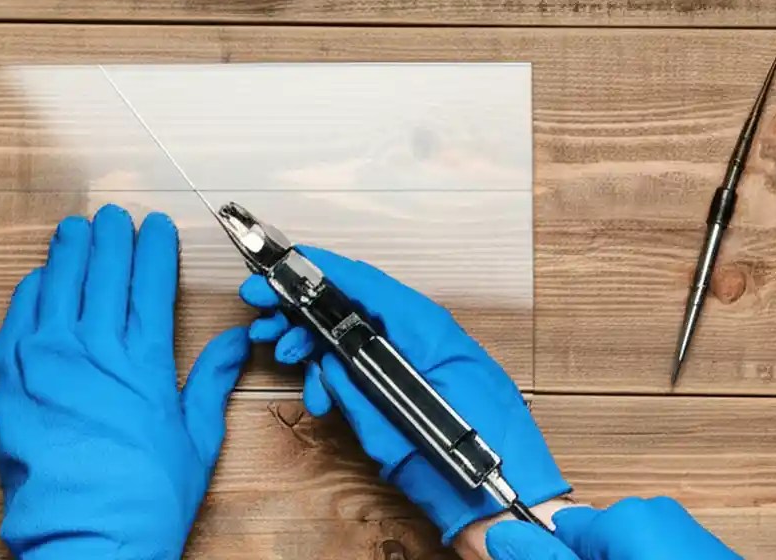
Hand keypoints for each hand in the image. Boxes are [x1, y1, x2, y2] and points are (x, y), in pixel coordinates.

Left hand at [0, 206, 250, 559]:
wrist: (89, 538)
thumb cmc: (146, 497)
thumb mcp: (198, 439)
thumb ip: (212, 382)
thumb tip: (236, 345)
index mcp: (145, 360)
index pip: (150, 282)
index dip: (154, 247)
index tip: (156, 226)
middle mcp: (95, 350)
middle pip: (104, 273)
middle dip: (112, 237)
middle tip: (113, 217)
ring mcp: (47, 362)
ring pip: (58, 285)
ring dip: (69, 252)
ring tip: (75, 229)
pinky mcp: (11, 382)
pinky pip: (18, 320)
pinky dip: (30, 292)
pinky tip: (39, 277)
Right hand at [240, 246, 568, 542]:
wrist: (509, 510)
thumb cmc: (468, 476)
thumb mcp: (393, 433)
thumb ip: (356, 391)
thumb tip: (325, 358)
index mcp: (432, 337)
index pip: (369, 285)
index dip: (321, 270)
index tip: (284, 265)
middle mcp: (434, 340)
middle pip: (360, 306)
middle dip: (307, 310)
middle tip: (266, 315)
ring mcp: (433, 359)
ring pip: (363, 334)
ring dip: (319, 343)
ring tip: (289, 357)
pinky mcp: (429, 381)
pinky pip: (378, 359)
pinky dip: (344, 370)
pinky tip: (321, 391)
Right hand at [484, 497, 740, 559]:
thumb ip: (547, 559)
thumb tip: (503, 533)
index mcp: (626, 517)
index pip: (560, 528)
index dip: (560, 559)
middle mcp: (658, 514)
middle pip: (595, 541)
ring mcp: (687, 533)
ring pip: (627, 553)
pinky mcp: (707, 553)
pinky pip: (658, 557)